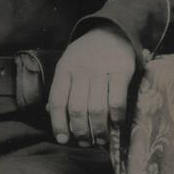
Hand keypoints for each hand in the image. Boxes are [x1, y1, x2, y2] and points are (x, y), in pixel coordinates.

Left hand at [47, 24, 137, 146]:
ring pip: (97, 108)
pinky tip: (115, 125)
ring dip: (98, 130)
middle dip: (80, 132)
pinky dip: (116, 118)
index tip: (62, 140)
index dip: (58, 124)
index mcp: (65, 69)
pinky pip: (117, 100)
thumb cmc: (87, 54)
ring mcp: (103, 70)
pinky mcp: (122, 71)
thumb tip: (51, 112)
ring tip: (99, 140)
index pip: (58, 101)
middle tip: (84, 142)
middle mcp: (82, 69)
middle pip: (78, 109)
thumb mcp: (68, 64)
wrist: (113, 30)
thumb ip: (61, 88)